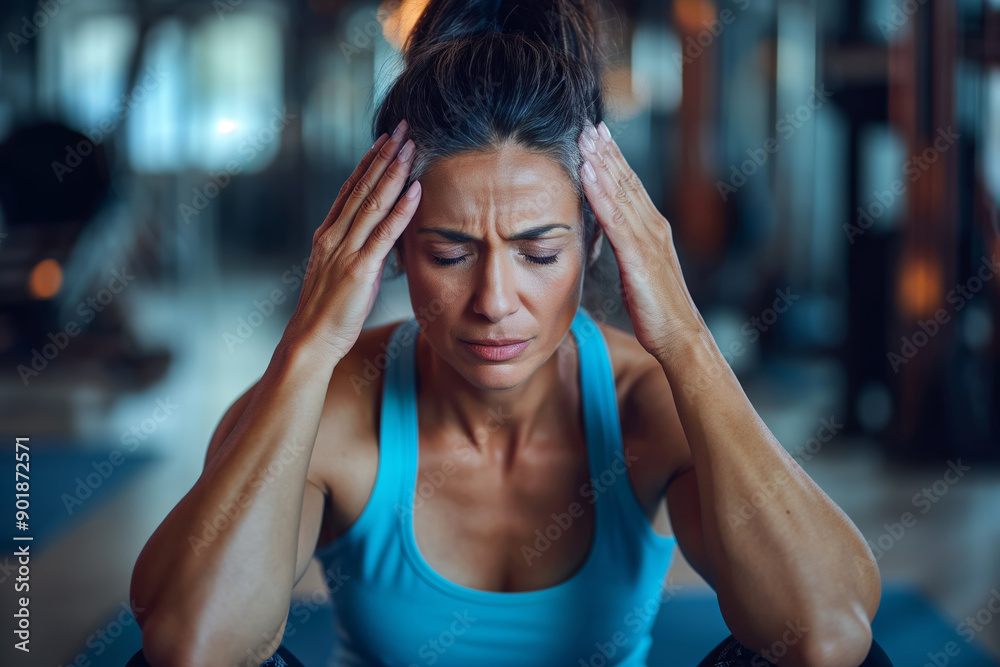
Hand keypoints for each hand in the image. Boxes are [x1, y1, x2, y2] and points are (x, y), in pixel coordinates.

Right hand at [280, 120, 420, 364]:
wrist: (310, 341)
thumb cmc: (329, 313)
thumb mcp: (344, 273)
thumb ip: (361, 250)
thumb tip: (384, 237)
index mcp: (328, 234)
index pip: (351, 188)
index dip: (369, 161)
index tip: (386, 139)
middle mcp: (333, 235)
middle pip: (362, 186)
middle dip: (384, 154)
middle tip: (403, 127)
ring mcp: (344, 250)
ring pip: (372, 202)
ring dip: (394, 172)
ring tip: (411, 146)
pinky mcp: (359, 269)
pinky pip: (383, 233)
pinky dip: (400, 209)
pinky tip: (415, 189)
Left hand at [577, 121, 706, 361]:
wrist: (679, 337)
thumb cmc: (658, 310)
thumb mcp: (639, 272)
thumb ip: (627, 249)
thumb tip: (608, 234)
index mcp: (652, 231)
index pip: (631, 187)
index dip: (614, 160)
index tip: (598, 136)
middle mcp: (653, 228)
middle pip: (627, 181)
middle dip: (607, 152)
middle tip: (589, 124)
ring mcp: (648, 240)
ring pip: (621, 193)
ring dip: (601, 164)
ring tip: (585, 140)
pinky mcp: (639, 257)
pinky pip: (616, 220)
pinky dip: (600, 194)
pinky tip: (587, 175)